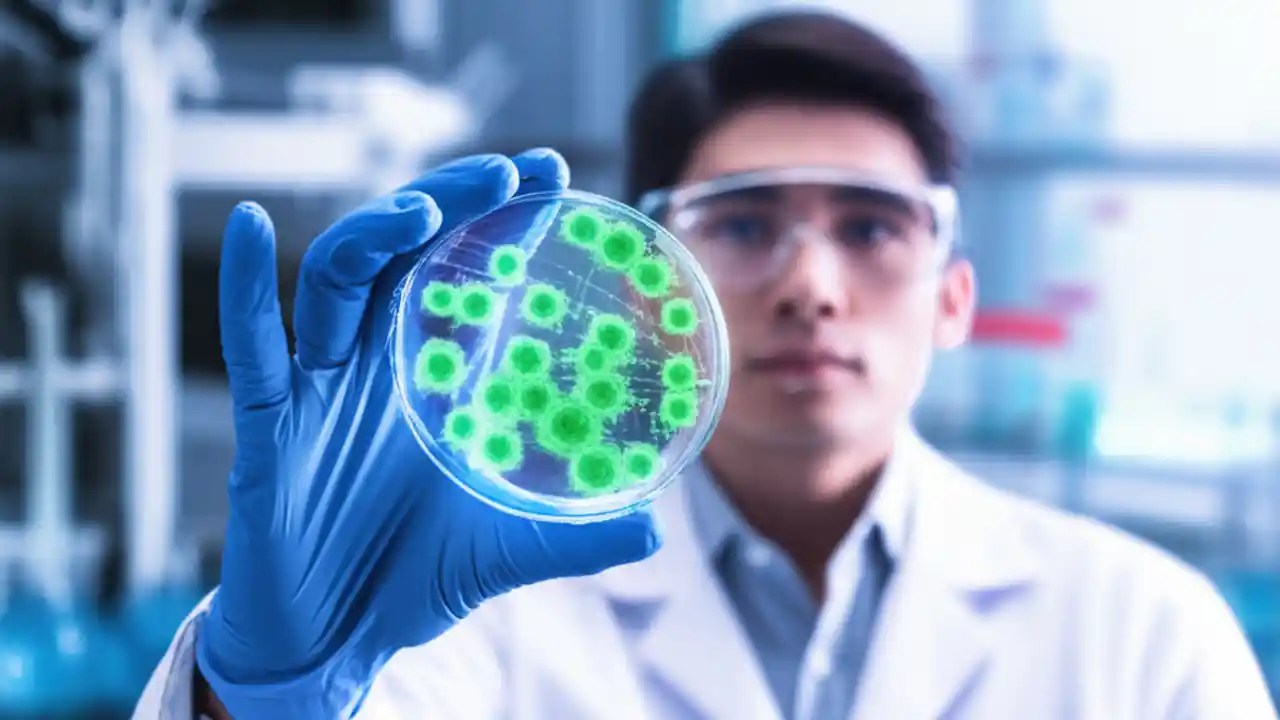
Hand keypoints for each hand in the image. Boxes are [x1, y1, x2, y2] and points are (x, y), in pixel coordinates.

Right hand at [196, 150, 660, 718]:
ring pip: (338, 282)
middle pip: (407, 255)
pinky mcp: (270, 423)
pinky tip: (254, 226)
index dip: (502, 222)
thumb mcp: (509, 549)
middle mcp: (375, 366)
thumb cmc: (413, 577)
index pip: (467, 277)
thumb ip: (579, 539)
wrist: (335, 638)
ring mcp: (319, 387)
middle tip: (511, 172)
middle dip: (454, 203)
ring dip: (375, 232)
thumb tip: (656, 527)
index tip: (551, 176)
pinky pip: (253, 346)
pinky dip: (243, 285)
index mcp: (431, 379)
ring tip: (424, 206)